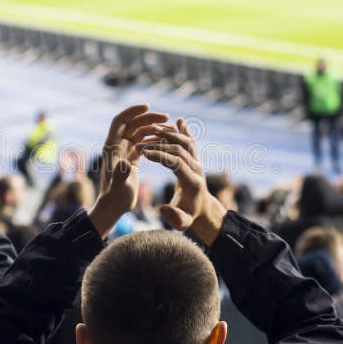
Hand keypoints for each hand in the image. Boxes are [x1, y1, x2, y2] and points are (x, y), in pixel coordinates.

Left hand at [87, 104, 168, 236]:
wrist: (114, 207)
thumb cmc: (117, 198)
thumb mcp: (120, 187)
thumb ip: (122, 175)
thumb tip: (126, 163)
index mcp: (112, 147)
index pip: (119, 121)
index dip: (132, 111)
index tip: (148, 106)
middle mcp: (117, 146)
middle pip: (132, 123)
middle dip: (148, 118)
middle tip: (166, 118)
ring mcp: (124, 150)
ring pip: (139, 131)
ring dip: (153, 127)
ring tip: (170, 128)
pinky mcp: (131, 156)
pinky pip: (143, 141)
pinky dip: (154, 138)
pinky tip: (166, 140)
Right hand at [140, 118, 226, 244]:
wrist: (202, 207)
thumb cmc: (188, 215)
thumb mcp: (183, 222)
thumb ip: (175, 219)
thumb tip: (163, 209)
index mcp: (193, 182)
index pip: (177, 163)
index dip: (160, 156)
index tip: (144, 153)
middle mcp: (198, 168)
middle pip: (180, 150)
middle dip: (159, 145)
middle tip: (140, 144)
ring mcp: (198, 161)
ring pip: (186, 141)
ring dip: (169, 134)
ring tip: (152, 129)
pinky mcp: (197, 157)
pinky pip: (191, 141)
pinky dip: (184, 130)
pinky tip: (178, 121)